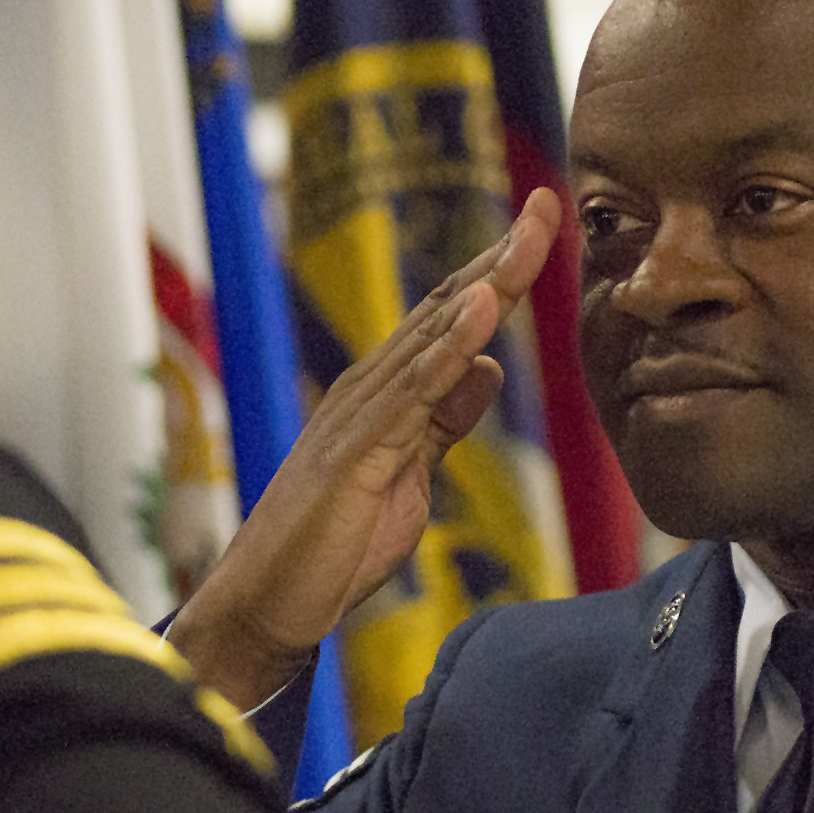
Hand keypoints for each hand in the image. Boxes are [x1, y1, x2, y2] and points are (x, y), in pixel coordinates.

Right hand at [166, 188, 561, 708]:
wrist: (266, 608)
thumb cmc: (330, 548)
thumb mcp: (410, 476)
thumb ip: (444, 421)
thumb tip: (488, 369)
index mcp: (385, 396)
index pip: (449, 320)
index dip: (499, 273)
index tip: (542, 229)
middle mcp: (369, 391)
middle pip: (445, 310)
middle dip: (500, 256)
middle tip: (547, 205)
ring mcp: (360, 418)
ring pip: (431, 337)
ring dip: (484, 284)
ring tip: (527, 237)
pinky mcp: (356, 454)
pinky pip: (412, 393)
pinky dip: (449, 346)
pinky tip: (481, 309)